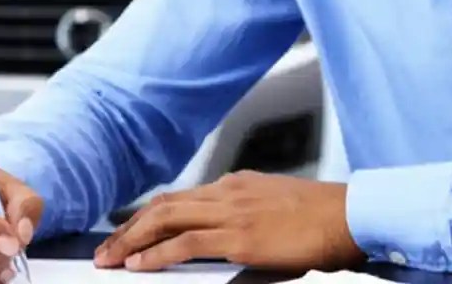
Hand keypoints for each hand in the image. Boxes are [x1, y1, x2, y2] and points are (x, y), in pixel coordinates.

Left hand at [93, 170, 364, 272]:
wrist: (347, 217)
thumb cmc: (321, 220)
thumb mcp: (274, 214)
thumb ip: (245, 225)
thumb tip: (223, 248)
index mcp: (236, 185)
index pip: (179, 198)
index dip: (148, 216)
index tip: (127, 233)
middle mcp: (227, 192)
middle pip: (164, 206)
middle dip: (129, 229)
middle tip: (104, 250)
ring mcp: (231, 212)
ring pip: (167, 219)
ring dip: (132, 241)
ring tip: (109, 259)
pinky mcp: (239, 236)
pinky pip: (186, 243)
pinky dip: (158, 254)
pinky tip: (138, 265)